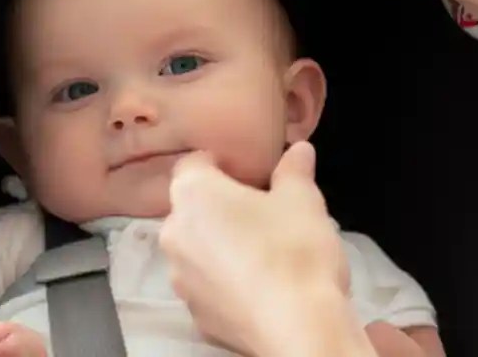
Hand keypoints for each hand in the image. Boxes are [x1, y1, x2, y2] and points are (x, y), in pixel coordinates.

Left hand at [160, 142, 363, 356]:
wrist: (298, 327)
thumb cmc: (294, 250)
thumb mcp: (303, 200)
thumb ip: (294, 170)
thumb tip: (298, 150)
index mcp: (193, 194)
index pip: (195, 163)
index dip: (222, 163)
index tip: (251, 174)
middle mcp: (174, 233)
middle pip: (192, 207)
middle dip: (221, 206)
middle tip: (261, 212)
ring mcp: (180, 278)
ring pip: (196, 248)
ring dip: (219, 244)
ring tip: (261, 252)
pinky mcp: (194, 314)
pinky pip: (205, 285)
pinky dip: (224, 281)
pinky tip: (257, 285)